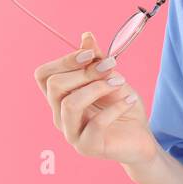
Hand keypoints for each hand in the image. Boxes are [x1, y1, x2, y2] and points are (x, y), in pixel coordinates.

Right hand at [33, 30, 160, 168]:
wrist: (139, 137)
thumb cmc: (121, 105)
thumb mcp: (110, 77)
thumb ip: (96, 60)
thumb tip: (86, 37)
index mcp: (60, 97)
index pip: (43, 75)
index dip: (64, 60)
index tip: (91, 54)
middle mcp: (59, 115)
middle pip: (55, 85)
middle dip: (86, 71)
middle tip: (112, 67)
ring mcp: (71, 133)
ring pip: (70, 104)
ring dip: (98, 87)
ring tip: (120, 83)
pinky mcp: (88, 147)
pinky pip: (96, 124)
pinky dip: (116, 106)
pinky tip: (130, 100)